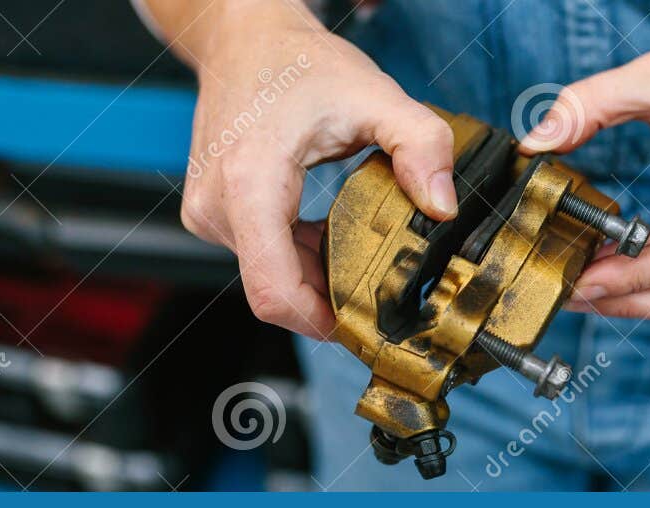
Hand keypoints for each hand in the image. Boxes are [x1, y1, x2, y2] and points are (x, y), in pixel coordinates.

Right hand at [181, 16, 457, 337]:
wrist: (246, 38)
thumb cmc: (300, 64)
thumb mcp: (375, 96)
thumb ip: (422, 146)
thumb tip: (443, 207)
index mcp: (249, 183)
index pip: (274, 292)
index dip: (321, 323)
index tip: (363, 327)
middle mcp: (216, 205)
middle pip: (276, 291)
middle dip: (328, 299)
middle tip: (380, 292)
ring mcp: (207, 212)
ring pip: (268, 278)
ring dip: (313, 277)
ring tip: (357, 256)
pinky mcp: (210, 214)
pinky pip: (259, 258)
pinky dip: (296, 258)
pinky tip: (326, 238)